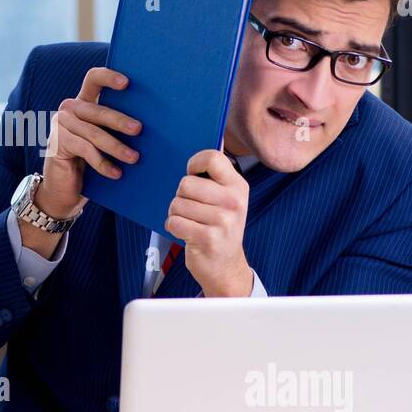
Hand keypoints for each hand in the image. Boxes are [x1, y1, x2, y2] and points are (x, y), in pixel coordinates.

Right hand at [35, 67, 141, 217]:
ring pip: (94, 133)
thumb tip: (148, 125)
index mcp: (83, 101)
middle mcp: (70, 109)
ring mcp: (61, 124)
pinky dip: (103, 164)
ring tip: (134, 158)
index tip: (127, 82)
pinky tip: (116, 173)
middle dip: (119, 120)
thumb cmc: (90, 163)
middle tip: (138, 129)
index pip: (93, 79)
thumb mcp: (104, 141)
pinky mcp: (57, 143)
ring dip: (116, 147)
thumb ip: (116, 128)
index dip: (108, 77)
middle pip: (98, 110)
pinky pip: (85, 151)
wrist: (64, 189)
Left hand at [164, 149, 252, 297]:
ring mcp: (223, 221)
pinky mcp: (208, 238)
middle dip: (181, 196)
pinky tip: (186, 233)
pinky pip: (174, 222)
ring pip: (177, 204)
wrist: (225, 265)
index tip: (192, 175)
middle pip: (186, 183)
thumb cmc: (219, 227)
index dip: (194, 164)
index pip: (212, 158)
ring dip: (176, 214)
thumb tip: (207, 146)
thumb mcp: (226, 199)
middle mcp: (233, 202)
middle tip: (191, 208)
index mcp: (238, 186)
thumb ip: (214, 177)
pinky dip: (173, 227)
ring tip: (190, 222)